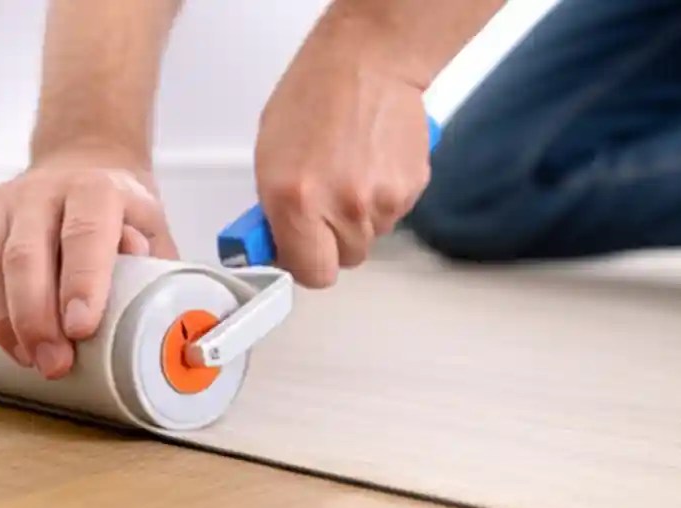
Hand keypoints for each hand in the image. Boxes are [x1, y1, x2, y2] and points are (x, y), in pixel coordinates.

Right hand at [0, 146, 176, 378]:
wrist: (83, 163)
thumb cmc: (122, 208)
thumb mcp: (151, 226)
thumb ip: (151, 264)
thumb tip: (147, 307)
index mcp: (95, 189)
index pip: (83, 235)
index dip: (80, 284)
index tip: (80, 330)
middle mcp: (45, 191)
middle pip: (26, 256)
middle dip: (36, 319)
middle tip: (52, 364)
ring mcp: (8, 204)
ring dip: (6, 321)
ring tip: (27, 359)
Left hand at [255, 20, 431, 287]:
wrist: (369, 61)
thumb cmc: (315, 95)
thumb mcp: (270, 155)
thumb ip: (276, 209)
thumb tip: (279, 244)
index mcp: (296, 201)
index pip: (311, 273)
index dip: (306, 263)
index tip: (301, 251)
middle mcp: (342, 207)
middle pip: (345, 259)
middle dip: (332, 240)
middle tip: (324, 205)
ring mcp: (382, 200)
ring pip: (371, 236)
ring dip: (359, 217)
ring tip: (349, 171)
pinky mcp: (411, 189)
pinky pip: (393, 213)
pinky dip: (383, 197)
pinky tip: (371, 163)